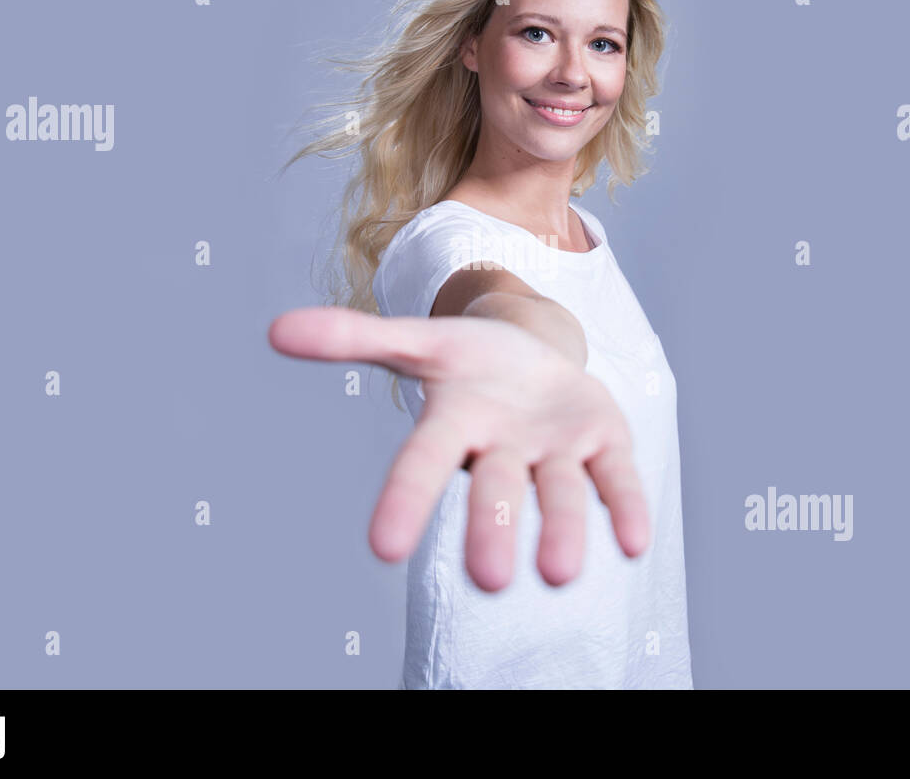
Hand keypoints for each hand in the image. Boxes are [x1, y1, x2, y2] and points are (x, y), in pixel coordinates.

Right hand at [267, 306, 649, 591]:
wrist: (535, 358)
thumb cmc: (468, 360)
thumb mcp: (417, 341)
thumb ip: (353, 338)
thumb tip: (274, 330)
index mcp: (454, 424)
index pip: (422, 463)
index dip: (404, 500)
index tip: (382, 548)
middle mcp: (503, 448)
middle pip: (495, 489)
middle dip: (492, 530)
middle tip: (490, 580)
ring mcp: (556, 449)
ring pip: (560, 492)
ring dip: (563, 530)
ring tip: (560, 574)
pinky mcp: (603, 443)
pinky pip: (616, 476)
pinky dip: (626, 506)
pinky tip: (635, 542)